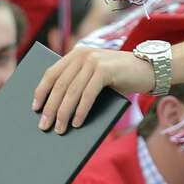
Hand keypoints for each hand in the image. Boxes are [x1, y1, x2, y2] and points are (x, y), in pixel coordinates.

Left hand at [33, 47, 153, 133]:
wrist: (149, 69)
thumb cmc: (121, 79)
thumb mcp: (96, 78)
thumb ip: (79, 84)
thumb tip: (57, 110)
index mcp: (76, 54)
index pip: (51, 73)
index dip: (41, 91)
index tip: (34, 108)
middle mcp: (82, 54)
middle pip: (59, 84)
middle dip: (50, 108)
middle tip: (44, 126)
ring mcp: (94, 60)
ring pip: (72, 91)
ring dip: (63, 113)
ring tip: (59, 130)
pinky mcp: (105, 69)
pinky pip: (88, 94)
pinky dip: (81, 110)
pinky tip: (76, 124)